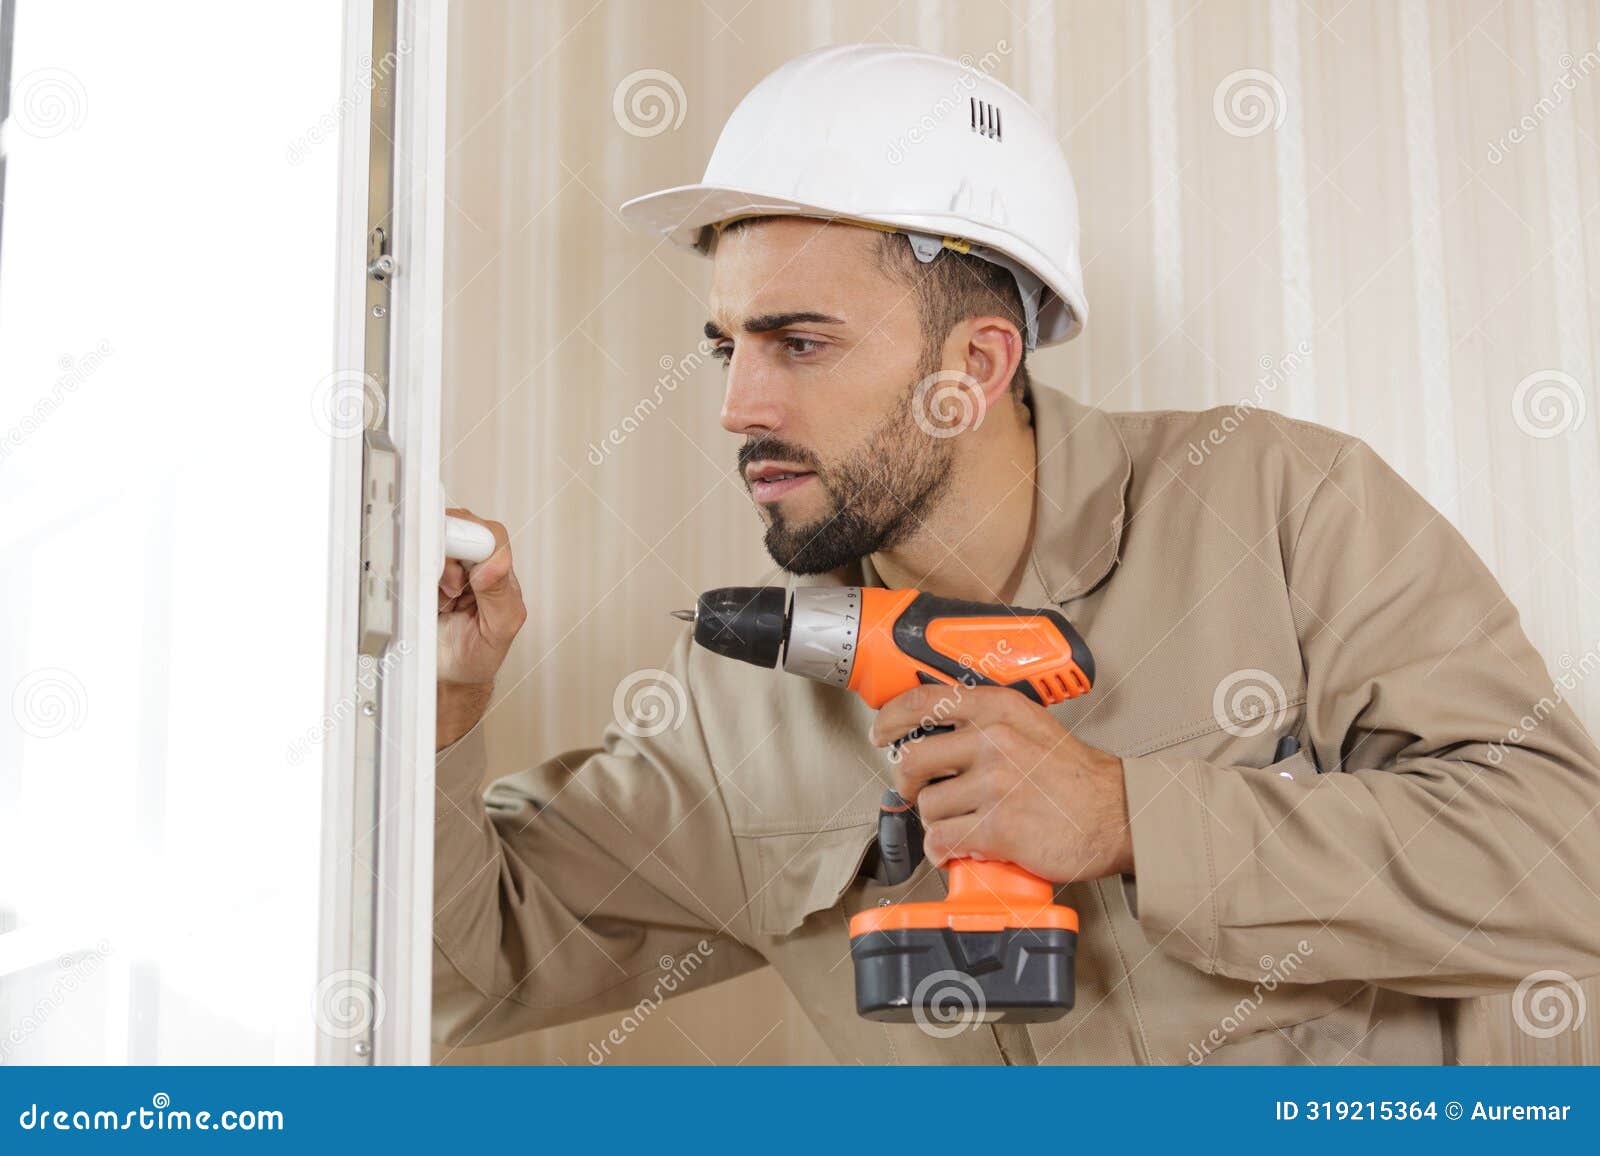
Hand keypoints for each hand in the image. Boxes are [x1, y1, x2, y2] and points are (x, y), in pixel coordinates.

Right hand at [437, 509, 525, 749]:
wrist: (448, 673)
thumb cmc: (478, 652)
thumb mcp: (499, 629)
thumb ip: (500, 594)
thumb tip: (497, 563)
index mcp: (499, 572)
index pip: (491, 535)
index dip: (474, 545)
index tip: (463, 574)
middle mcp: (474, 563)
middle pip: (458, 529)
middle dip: (449, 559)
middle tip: (451, 590)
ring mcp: (446, 566)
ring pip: (431, 542)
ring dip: (432, 573)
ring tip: (444, 602)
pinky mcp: (421, 574)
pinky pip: (410, 561)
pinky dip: (415, 581)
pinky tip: (428, 602)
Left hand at [869, 683, 1132, 883]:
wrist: (1118, 815)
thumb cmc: (1076, 777)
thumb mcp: (1032, 727)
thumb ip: (987, 724)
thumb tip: (936, 734)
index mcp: (999, 710)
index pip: (923, 701)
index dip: (889, 719)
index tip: (879, 734)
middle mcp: (994, 740)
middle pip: (913, 760)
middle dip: (909, 783)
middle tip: (921, 793)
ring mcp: (995, 784)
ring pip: (927, 806)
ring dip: (937, 822)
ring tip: (962, 824)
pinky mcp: (998, 827)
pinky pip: (942, 841)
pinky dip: (943, 852)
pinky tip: (959, 849)